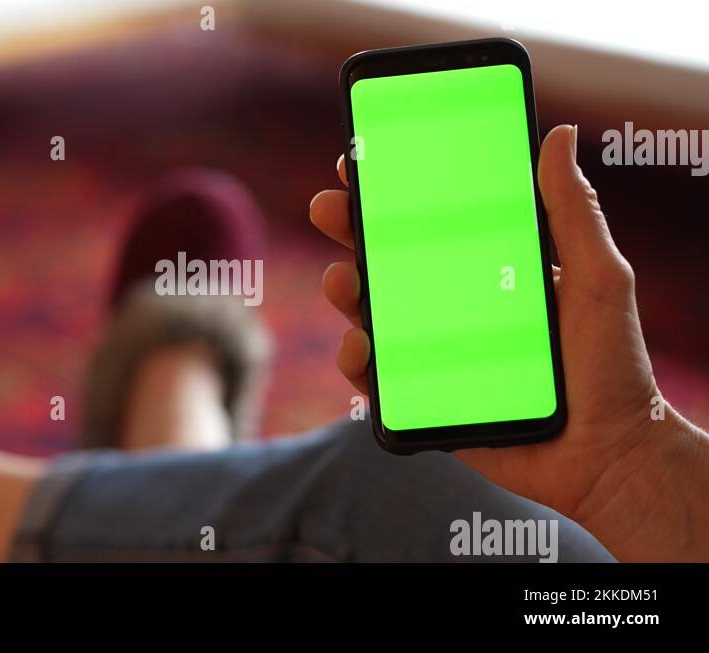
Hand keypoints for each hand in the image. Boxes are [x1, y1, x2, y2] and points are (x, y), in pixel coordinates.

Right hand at [310, 125, 708, 560]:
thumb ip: (573, 211)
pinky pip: (374, 376)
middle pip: (386, 260)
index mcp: (487, 269)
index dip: (390, 191)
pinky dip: (357, 359)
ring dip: (344, 290)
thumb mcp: (597, 278)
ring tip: (345, 280)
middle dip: (350, 230)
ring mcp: (431, 350)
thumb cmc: (613, 366)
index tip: (361, 163)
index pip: (429, 221)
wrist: (607, 456)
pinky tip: (362, 346)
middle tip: (330, 210)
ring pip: (369, 313)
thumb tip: (558, 135)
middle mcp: (452, 305)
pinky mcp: (421, 398)